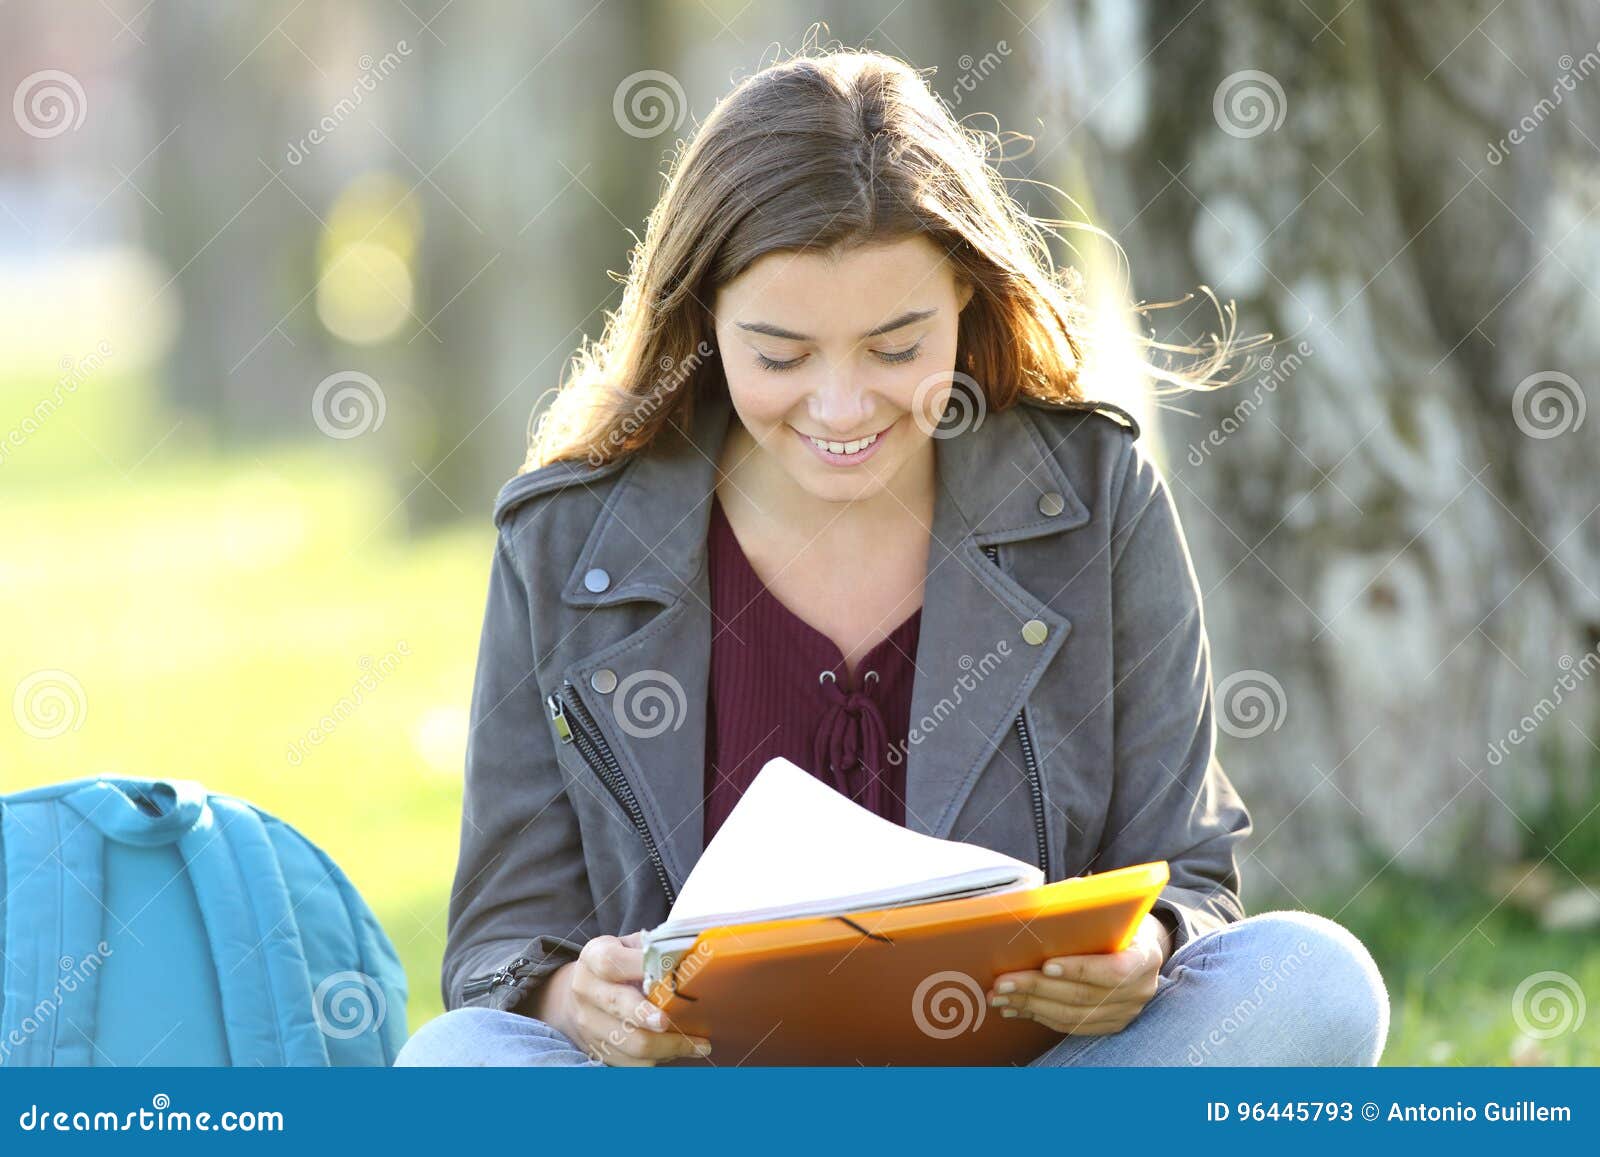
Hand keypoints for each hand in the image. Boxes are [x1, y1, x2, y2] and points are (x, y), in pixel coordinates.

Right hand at [536, 931, 712, 1065]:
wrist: (578, 993)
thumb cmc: (616, 965)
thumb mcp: (627, 946)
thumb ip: (653, 948)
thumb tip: (690, 956)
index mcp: (594, 958)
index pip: (611, 962)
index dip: (640, 968)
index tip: (670, 975)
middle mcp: (587, 991)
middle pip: (619, 1006)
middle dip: (650, 1016)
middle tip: (675, 1022)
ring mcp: (589, 1024)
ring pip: (629, 1042)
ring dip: (667, 1047)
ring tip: (697, 1045)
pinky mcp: (596, 1050)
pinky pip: (631, 1063)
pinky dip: (658, 1060)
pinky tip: (677, 1052)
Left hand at [987, 913, 1170, 1035]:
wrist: (1139, 946)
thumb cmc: (1116, 921)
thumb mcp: (1108, 908)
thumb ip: (1081, 906)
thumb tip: (1038, 903)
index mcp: (1143, 957)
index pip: (1113, 971)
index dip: (1078, 970)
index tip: (1046, 964)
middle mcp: (1140, 991)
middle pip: (1083, 996)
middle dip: (1037, 989)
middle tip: (1003, 983)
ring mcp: (1125, 1012)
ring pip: (1072, 1015)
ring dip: (1031, 1006)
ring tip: (1000, 997)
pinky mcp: (1109, 1025)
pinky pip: (1070, 1026)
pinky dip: (1039, 1016)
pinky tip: (1016, 1007)